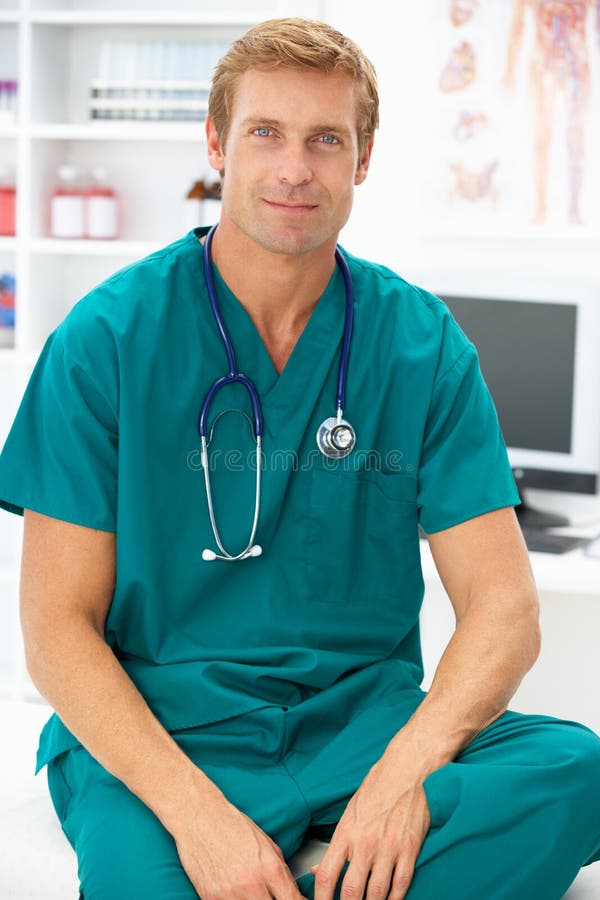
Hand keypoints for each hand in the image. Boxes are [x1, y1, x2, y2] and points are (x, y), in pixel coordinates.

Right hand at [173, 790, 304, 898]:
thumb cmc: (232, 826)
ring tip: (252, 893)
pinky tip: (234, 894)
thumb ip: (280, 872)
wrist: (200, 816)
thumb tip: (291, 892)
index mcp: (270, 868)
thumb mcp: (266, 844)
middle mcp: (252, 884)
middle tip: (270, 896)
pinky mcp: (210, 898)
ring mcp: (230, 894)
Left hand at [310, 755, 430, 899]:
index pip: (328, 875)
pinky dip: (395, 899)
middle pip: (352, 891)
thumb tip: (318, 871)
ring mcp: (389, 847)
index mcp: (346, 832)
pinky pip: (401, 884)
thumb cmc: (377, 788)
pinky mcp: (409, 848)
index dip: (322, 899)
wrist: (406, 770)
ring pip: (377, 893)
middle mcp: (365, 842)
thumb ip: (336, 845)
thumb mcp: (349, 813)